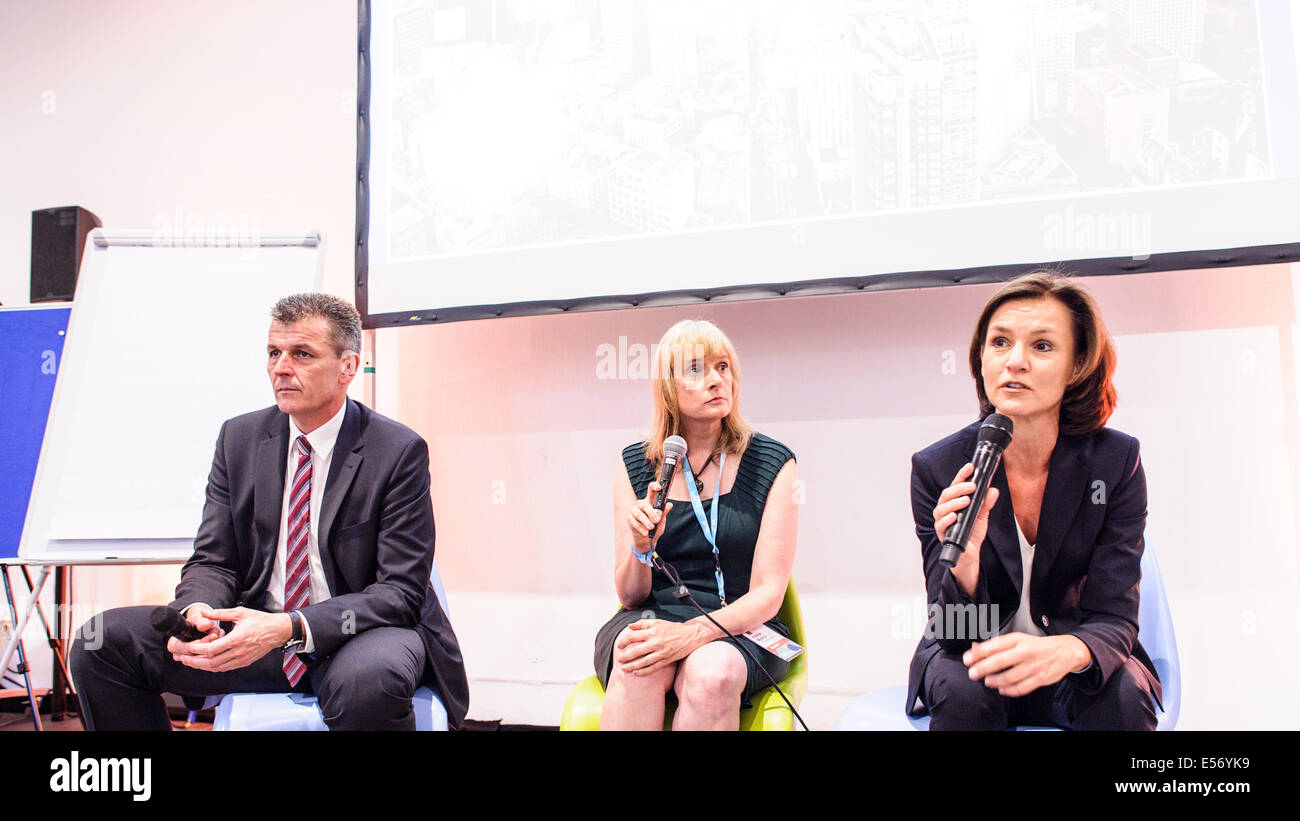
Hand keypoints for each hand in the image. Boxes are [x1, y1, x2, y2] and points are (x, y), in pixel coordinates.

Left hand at [169, 607, 292, 672]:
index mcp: (237, 639)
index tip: (186, 647)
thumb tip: (204, 613)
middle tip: (182, 658)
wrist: (278, 631)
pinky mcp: (244, 662)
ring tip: (189, 661)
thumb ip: (220, 613)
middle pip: (210, 663)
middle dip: (193, 662)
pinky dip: (212, 667)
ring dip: (201, 666)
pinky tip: (205, 662)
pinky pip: (224, 668)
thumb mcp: (240, 613)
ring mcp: (241, 659)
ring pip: (216, 668)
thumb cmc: (261, 620)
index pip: (211, 649)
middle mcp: (238, 652)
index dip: (196, 650)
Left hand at [613, 618, 703, 675]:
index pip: (633, 637)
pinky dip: (644, 671)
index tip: (619, 646)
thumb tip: (629, 627)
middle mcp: (656, 642)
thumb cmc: (672, 628)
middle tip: (619, 660)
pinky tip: (636, 673)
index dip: (624, 641)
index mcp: (652, 632)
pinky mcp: (666, 660)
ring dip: (632, 666)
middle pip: (636, 651)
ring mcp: (661, 652)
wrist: (690, 635)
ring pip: (643, 662)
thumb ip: (642, 623)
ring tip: (624, 669)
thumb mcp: (657, 622)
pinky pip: (653, 667)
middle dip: (625, 657)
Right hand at [628, 481, 673, 552]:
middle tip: (657, 520)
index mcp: (650, 501)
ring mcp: (634, 511)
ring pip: (639, 514)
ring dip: (646, 521)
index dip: (654, 487)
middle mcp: (641, 504)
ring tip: (652, 528)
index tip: (659, 488)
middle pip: (644, 504)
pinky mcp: (629, 518)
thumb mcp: (662, 521)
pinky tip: (646, 532)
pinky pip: (635, 522)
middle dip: (651, 512)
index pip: (651, 491)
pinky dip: (641, 528)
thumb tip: (669, 505)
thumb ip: (664, 513)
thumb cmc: (655, 528)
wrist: (647, 540)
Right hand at [933, 462, 998, 595]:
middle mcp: (945, 510)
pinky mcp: (942, 534)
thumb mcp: (981, 516)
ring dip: (954, 502)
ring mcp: (942, 522)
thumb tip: (992, 490)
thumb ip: (986, 503)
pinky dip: (947, 519)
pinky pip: (940, 525)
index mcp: (953, 503)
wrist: (969, 556)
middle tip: (972, 486)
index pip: (955, 486)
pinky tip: (954, 516)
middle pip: (946, 495)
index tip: (970, 467)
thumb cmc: (971, 535)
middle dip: (958, 488)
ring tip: (966, 500)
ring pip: (941, 508)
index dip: (961, 475)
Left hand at [963, 633, 1091, 696]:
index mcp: (1018, 639)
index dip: (978, 653)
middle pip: (999, 661)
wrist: (1064, 651)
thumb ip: (995, 645)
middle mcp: (1025, 652)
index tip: (967, 659)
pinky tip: (1001, 689)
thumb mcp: (1016, 639)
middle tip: (972, 673)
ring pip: (1009, 677)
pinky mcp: (1040, 679)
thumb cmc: (1036, 645)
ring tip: (987, 681)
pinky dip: (1009, 690)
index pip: (994, 645)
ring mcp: (1033, 666)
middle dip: (982, 669)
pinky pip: (1021, 688)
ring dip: (994, 681)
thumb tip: (974, 648)